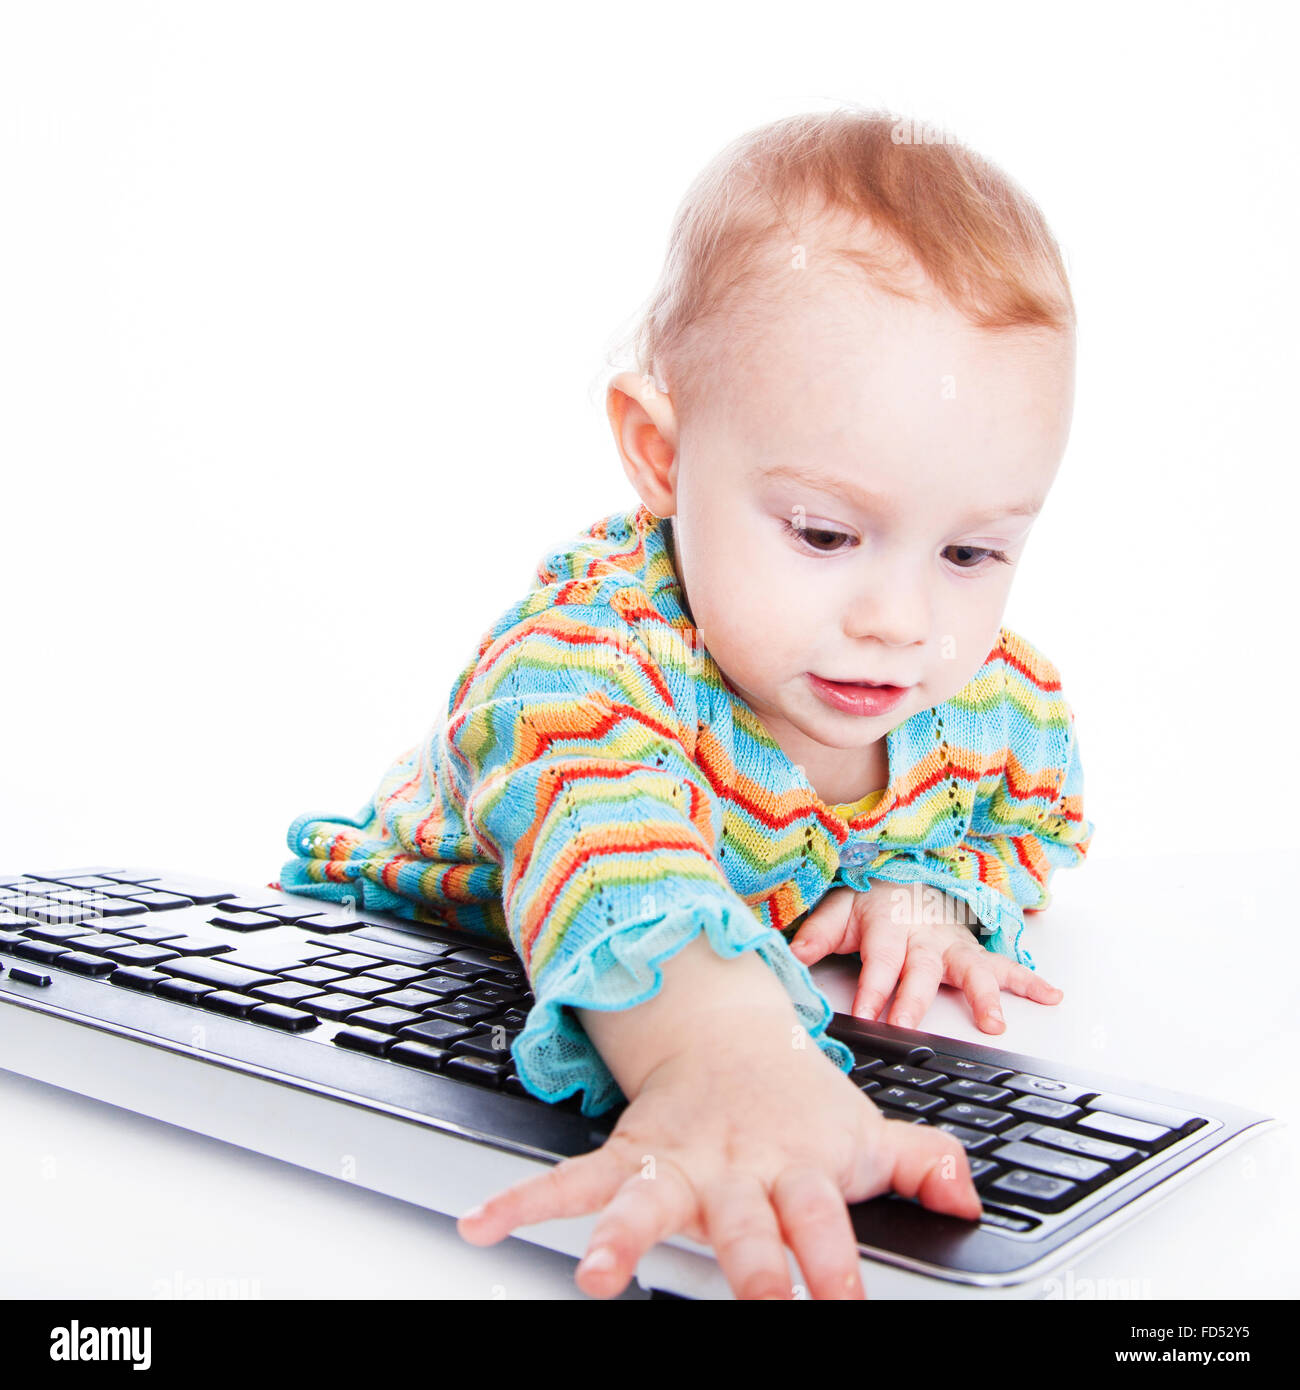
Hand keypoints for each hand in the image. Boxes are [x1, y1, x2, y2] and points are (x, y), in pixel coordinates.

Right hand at [457, 1012, 979, 1298]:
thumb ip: (924, 1160)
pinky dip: (526, 1197)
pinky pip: (573, 1179)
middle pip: (743, 1220)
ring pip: (647, 1198)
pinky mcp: (630, 1156)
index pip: (823, 1222)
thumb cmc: (802, 1101)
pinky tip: (485, 1219)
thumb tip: (969, 1197)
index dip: (834, 1266)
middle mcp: (737, 1167)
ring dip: (620, 1235)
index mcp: (801, 1164)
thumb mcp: (867, 1126)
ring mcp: (679, 1162)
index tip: (842, 1307)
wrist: (729, 1035)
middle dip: (746, 1265)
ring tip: (595, 1273)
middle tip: (752, 1301)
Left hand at [789, 882, 1062, 1032]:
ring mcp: (953, 945)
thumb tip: (793, 953)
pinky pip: (1006, 965)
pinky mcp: (974, 952)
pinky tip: (1051, 995)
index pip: (879, 960)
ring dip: (983, 994)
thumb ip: (818, 931)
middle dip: (915, 998)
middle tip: (910, 1024)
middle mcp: (925, 937)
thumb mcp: (839, 908)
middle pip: (921, 970)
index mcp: (888, 927)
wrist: (909, 873)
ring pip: (970, 968)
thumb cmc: (872, 899)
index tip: (865, 1012)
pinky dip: (1030, 980)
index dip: (872, 986)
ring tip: (994, 1022)